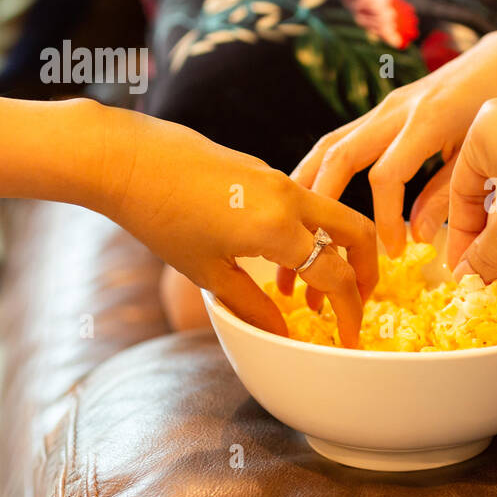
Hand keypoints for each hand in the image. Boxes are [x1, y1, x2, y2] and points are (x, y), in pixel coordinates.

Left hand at [102, 112, 376, 345]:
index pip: (336, 275)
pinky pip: (306, 206)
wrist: (129, 159)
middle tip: (355, 304)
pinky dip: (309, 236)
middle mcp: (290, 198)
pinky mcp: (266, 171)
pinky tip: (278, 261)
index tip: (349, 337)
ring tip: (308, 295)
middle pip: (358, 233)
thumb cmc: (160, 216)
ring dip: (334, 255)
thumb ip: (252, 306)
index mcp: (278, 228)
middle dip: (367, 273)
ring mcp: (280, 180)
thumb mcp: (206, 273)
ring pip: (333, 217)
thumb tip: (282, 332)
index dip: (350, 312)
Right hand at [292, 29, 496, 256]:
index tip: (393, 252)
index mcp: (429, 120)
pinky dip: (323, 167)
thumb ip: (450, 193)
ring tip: (292, 218)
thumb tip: (418, 235)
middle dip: (322, 199)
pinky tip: (310, 192)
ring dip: (308, 180)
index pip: (386, 176)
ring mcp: (386, 106)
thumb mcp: (484, 153)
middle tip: (314, 241)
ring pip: (333, 142)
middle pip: (343, 154)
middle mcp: (398, 109)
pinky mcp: (383, 110)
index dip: (385, 218)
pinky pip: (343, 138)